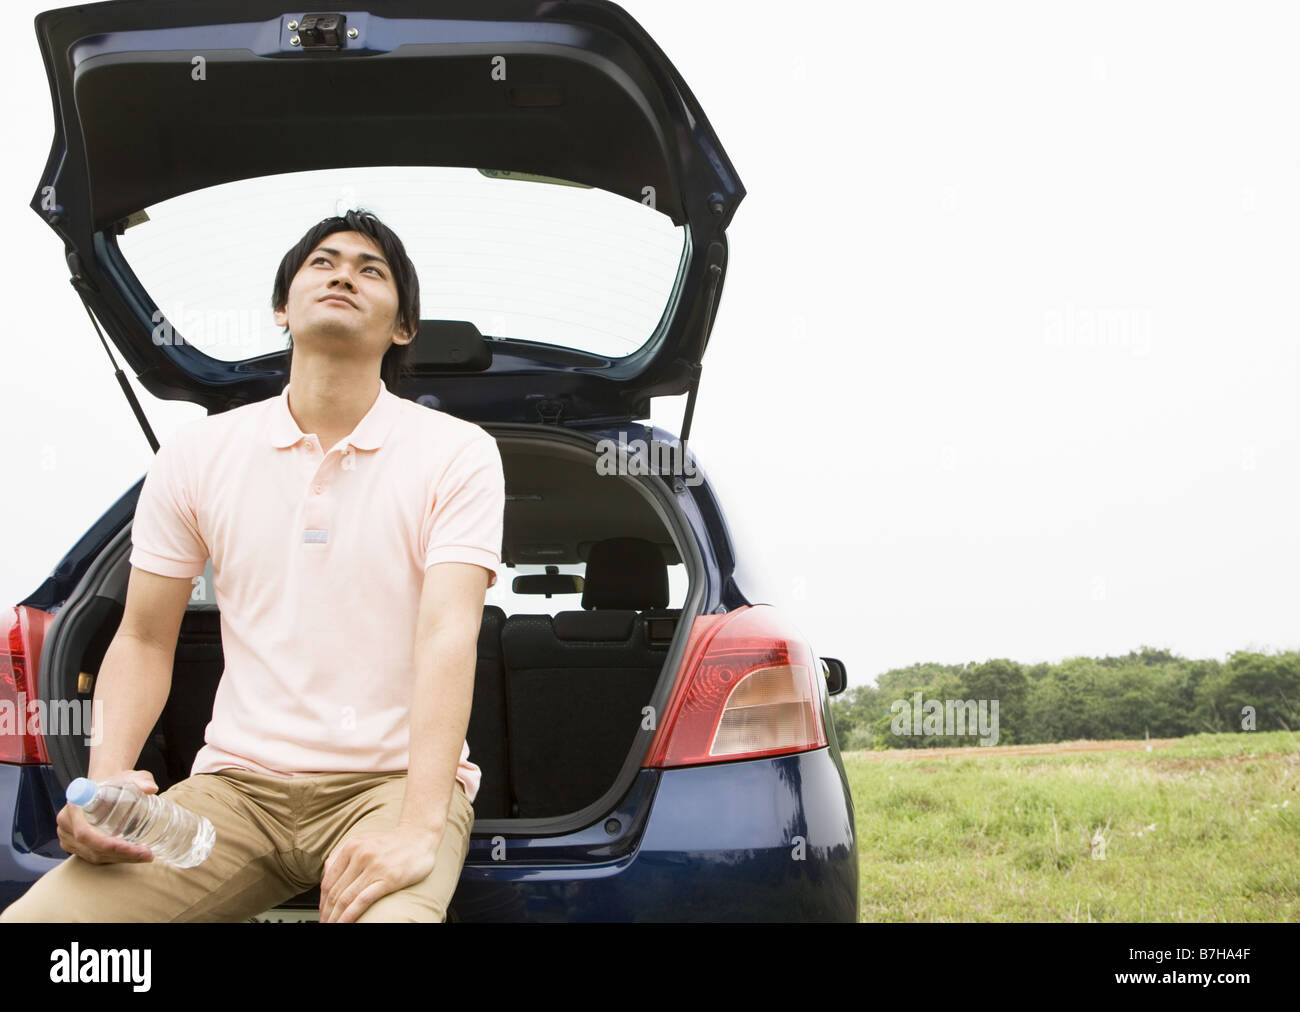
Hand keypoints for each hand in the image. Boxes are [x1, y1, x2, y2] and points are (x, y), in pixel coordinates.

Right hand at [57, 769, 158, 863]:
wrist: (104, 786)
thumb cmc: (115, 782)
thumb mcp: (130, 777)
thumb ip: (141, 780)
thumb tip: (151, 788)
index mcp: (75, 806)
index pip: (85, 832)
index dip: (104, 843)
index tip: (127, 845)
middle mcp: (67, 823)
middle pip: (91, 848)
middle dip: (120, 854)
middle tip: (145, 853)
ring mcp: (68, 837)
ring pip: (93, 855)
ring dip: (119, 859)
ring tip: (144, 856)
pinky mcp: (75, 845)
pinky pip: (93, 857)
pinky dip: (113, 859)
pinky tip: (132, 857)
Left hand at [319, 824, 439, 922]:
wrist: (421, 837)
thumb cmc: (393, 843)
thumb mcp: (364, 841)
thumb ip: (344, 855)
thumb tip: (325, 875)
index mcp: (351, 846)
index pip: (328, 881)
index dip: (322, 902)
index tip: (322, 913)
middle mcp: (360, 855)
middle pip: (335, 892)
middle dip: (327, 912)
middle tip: (324, 923)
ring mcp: (374, 867)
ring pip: (345, 898)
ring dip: (335, 917)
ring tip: (332, 926)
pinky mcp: (388, 879)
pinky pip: (363, 900)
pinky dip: (350, 915)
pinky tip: (344, 923)